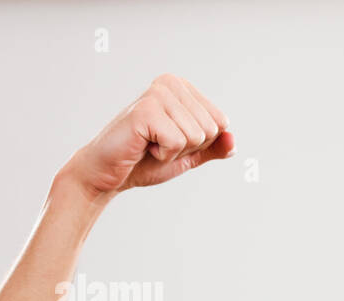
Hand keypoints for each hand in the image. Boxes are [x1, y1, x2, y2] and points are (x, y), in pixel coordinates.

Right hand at [58, 74, 233, 198]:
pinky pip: (178, 141)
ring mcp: (157, 94)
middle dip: (189, 147)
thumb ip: (214, 147)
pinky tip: (143, 147)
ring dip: (175, 151)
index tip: (172, 140)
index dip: (200, 143)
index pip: (221, 122)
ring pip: (197, 136)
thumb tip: (233, 140)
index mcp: (182, 88)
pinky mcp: (145, 110)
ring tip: (150, 145)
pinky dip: (164, 154)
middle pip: (212, 129)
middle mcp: (170, 83)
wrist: (110, 174)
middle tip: (158, 144)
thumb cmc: (146, 161)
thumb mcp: (189, 155)